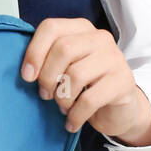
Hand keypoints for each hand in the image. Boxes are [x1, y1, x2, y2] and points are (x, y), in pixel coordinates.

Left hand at [19, 17, 150, 144]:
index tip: (27, 76)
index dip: (34, 52)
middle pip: (62, 49)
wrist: (120, 110)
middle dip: (47, 77)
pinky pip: (89, 100)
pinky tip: (72, 123)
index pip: (51, 27)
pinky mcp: (123, 82)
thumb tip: (27, 71)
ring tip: (63, 107)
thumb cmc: (86, 86)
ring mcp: (114, 58)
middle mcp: (100, 38)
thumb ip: (49, 59)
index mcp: (81, 29)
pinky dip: (75, 115)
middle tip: (45, 95)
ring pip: (75, 75)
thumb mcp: (66, 67)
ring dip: (62, 98)